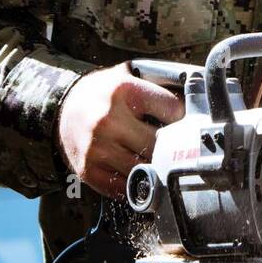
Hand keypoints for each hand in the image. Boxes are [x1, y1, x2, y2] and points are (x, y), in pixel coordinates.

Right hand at [56, 63, 184, 198]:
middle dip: (171, 147)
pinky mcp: (88, 171)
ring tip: (160, 162)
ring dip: (155, 168)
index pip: (172, 109)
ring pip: (143, 169)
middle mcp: (108, 120)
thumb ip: (159, 85)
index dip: (184, 116)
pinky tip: (141, 174)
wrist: (63, 107)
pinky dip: (136, 184)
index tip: (186, 122)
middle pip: (158, 144)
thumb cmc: (104, 92)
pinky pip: (122, 187)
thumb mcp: (129, 75)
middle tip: (178, 147)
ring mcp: (97, 148)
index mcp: (124, 91)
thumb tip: (198, 95)